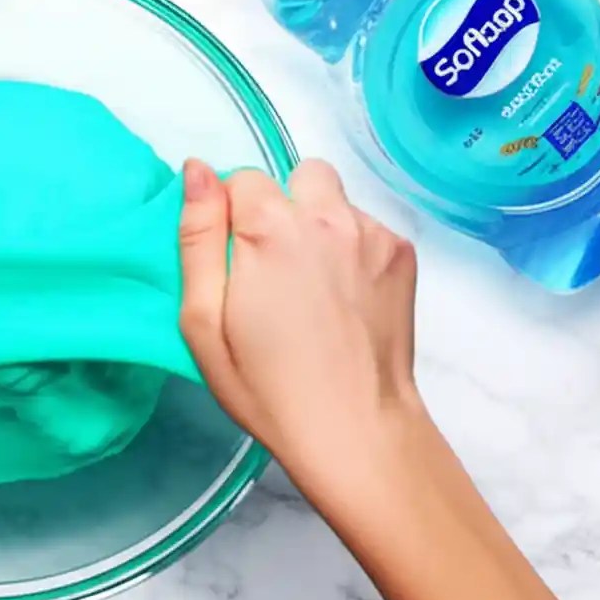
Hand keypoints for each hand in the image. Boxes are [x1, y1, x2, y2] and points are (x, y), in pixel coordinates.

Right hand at [177, 159, 420, 474]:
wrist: (357, 429)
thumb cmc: (266, 386)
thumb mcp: (203, 321)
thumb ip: (197, 237)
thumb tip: (196, 169)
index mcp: (271, 228)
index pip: (241, 179)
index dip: (231, 217)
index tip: (235, 264)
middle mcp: (328, 216)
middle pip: (298, 175)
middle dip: (282, 208)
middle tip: (275, 270)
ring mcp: (373, 233)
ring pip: (335, 201)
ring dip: (319, 227)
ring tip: (313, 289)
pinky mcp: (402, 254)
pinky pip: (366, 228)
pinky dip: (352, 250)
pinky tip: (344, 299)